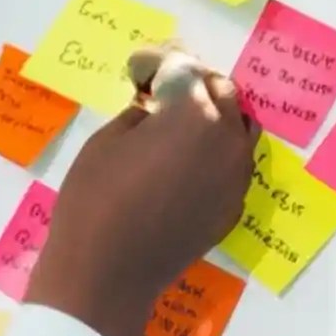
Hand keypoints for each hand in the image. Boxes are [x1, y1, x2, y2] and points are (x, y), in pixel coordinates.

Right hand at [25, 58, 258, 335]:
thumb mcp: (108, 140)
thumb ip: (140, 113)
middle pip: (220, 90)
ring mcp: (236, 176)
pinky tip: (185, 160)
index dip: (155, 62)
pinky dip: (215, 151)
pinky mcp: (232, 206)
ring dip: (212, 114)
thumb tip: (154, 107)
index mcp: (195, 113)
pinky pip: (233, 163)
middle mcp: (227, 139)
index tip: (136, 69)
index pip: (183, 67)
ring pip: (238, 125)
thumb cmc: (96, 198)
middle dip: (190, 82)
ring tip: (178, 121)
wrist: (108, 272)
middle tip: (157, 88)